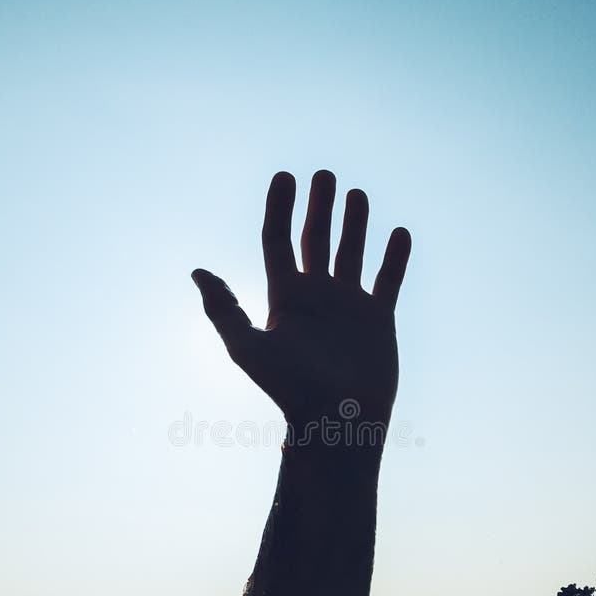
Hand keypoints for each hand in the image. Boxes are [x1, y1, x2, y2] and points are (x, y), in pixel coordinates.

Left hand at [192, 170, 410, 428]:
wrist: (337, 420)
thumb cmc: (290, 389)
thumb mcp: (247, 348)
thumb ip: (224, 309)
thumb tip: (197, 272)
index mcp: (284, 297)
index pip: (278, 240)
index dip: (279, 208)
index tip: (284, 176)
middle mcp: (315, 297)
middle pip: (315, 239)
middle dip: (319, 206)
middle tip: (324, 175)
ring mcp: (348, 306)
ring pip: (351, 253)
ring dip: (354, 223)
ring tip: (356, 193)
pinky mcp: (378, 319)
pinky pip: (389, 280)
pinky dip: (395, 257)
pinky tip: (398, 232)